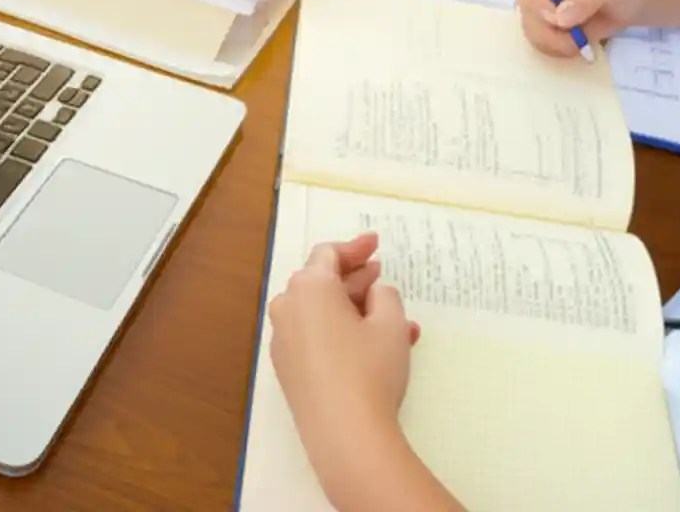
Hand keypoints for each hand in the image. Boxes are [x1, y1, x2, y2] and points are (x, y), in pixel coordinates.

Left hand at [268, 234, 419, 483]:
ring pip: (321, 313)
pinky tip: (376, 347)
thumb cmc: (370, 369)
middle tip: (380, 276)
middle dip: (354, 279)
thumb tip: (372, 291)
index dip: (355, 247)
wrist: (345, 434)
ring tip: (395, 320)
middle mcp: (288, 308)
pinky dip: (342, 333)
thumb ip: (384, 296)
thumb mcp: (390, 324)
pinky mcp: (288, 368)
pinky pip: (315, 337)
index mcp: (308, 287)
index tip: (376, 244)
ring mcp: (283, 340)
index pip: (329, 255)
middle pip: (321, 282)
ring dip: (355, 311)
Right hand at [510, 0, 647, 56]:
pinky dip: (556, 48)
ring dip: (552, 42)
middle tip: (572, 41)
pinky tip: (576, 46)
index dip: (531, 0)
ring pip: (530, 28)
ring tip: (579, 44)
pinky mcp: (548, 25)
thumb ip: (586, 0)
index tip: (554, 18)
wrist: (637, 4)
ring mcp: (543, 5)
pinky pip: (540, 41)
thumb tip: (559, 18)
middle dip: (545, 28)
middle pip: (523, 8)